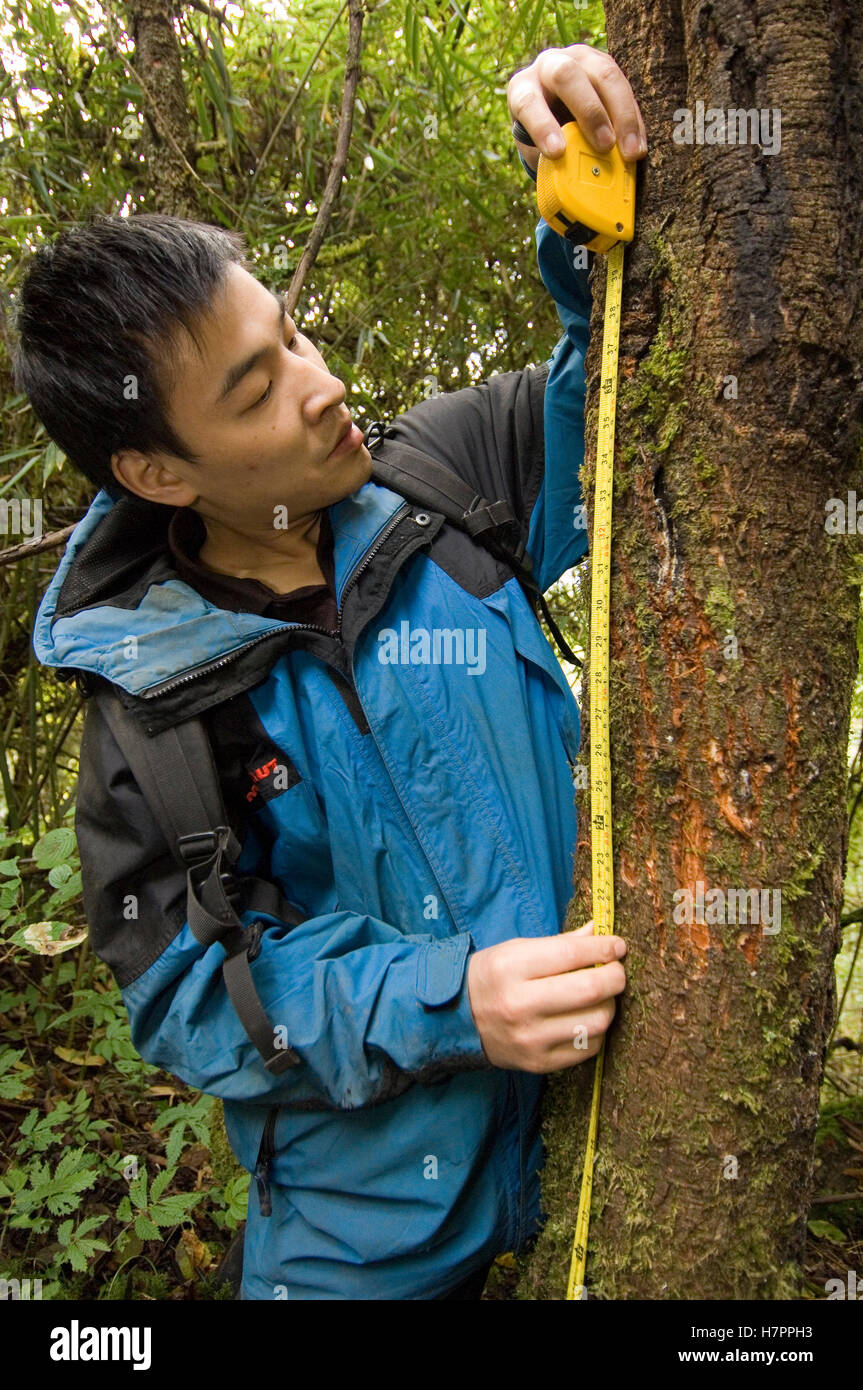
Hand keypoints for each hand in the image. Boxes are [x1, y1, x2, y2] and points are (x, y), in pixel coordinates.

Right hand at [466, 920, 626, 1072]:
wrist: (458, 1020)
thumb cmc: (493, 977)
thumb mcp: (516, 950)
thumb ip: (561, 943)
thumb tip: (600, 932)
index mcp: (511, 968)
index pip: (571, 954)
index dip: (603, 948)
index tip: (617, 945)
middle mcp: (519, 1005)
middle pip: (590, 989)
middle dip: (615, 976)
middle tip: (616, 971)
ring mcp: (530, 1038)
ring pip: (596, 1022)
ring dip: (608, 1005)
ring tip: (601, 996)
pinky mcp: (539, 1063)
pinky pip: (588, 1048)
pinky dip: (596, 1031)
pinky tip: (586, 1018)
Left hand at [507, 44, 647, 172]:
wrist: (554, 113)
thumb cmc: (544, 138)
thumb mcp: (538, 150)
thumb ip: (550, 162)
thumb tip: (574, 184)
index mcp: (522, 88)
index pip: (528, 102)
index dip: (542, 126)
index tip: (557, 153)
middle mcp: (549, 65)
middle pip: (567, 76)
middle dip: (589, 112)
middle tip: (604, 146)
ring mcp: (579, 60)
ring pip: (604, 74)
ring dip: (621, 115)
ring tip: (630, 151)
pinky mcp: (605, 65)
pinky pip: (625, 85)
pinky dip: (633, 119)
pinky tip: (638, 145)